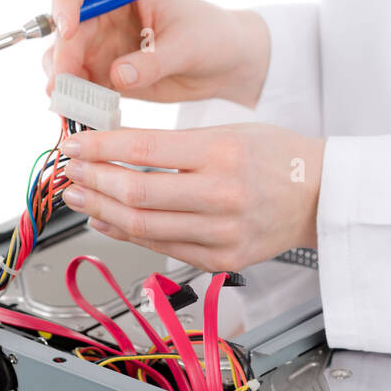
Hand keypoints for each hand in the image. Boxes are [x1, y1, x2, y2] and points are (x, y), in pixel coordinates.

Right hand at [44, 0, 270, 107]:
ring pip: (61, 56)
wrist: (222, 63)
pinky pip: (76, 83)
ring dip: (61, 79)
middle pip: (62, 27)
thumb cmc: (211, 37)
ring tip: (71, 103)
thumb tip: (118, 76)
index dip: (63, 2)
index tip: (68, 30)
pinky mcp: (101, 71)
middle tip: (64, 85)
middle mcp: (102, 8)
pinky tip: (82, 112)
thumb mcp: (188, 45)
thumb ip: (154, 60)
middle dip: (61, 55)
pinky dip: (74, 98)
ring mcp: (98, 40)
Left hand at [59, 123, 324, 270]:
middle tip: (69, 171)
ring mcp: (222, 233)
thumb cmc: (276, 156)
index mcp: (223, 151)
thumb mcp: (229, 131)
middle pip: (137, 192)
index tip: (74, 143)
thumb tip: (114, 148)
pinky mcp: (222, 259)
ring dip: (101, 211)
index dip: (100, 147)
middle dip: (93, 180)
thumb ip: (175, 143)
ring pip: (143, 226)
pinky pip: (163, 248)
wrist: (321, 195)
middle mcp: (222, 194)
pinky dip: (128, 235)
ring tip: (80, 196)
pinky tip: (108, 222)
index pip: (144, 147)